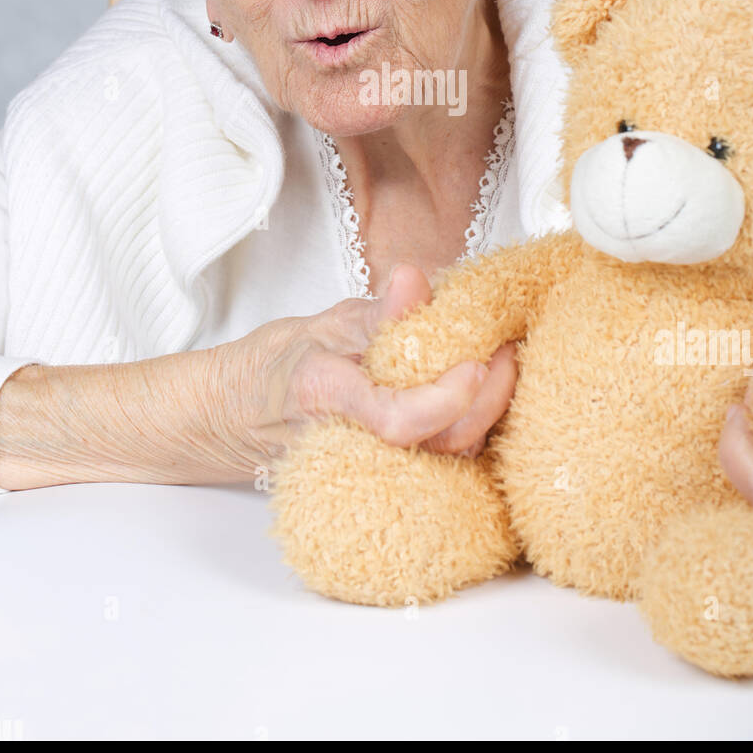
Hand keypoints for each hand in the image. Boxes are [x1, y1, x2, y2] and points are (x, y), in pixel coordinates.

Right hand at [211, 262, 517, 472]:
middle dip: (490, 398)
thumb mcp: (324, 324)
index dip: (447, 397)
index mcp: (328, 400)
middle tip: (510, 348)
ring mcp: (375, 467)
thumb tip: (413, 278)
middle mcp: (354, 445)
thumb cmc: (280, 367)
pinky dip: (476, 429)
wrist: (242, 417)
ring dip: (490, 413)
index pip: (399, 420)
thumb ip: (378, 312)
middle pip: (442, 444)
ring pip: (452, 458)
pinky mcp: (394, 475)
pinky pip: (446, 462)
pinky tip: (488, 395)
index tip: (478, 360)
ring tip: (505, 363)